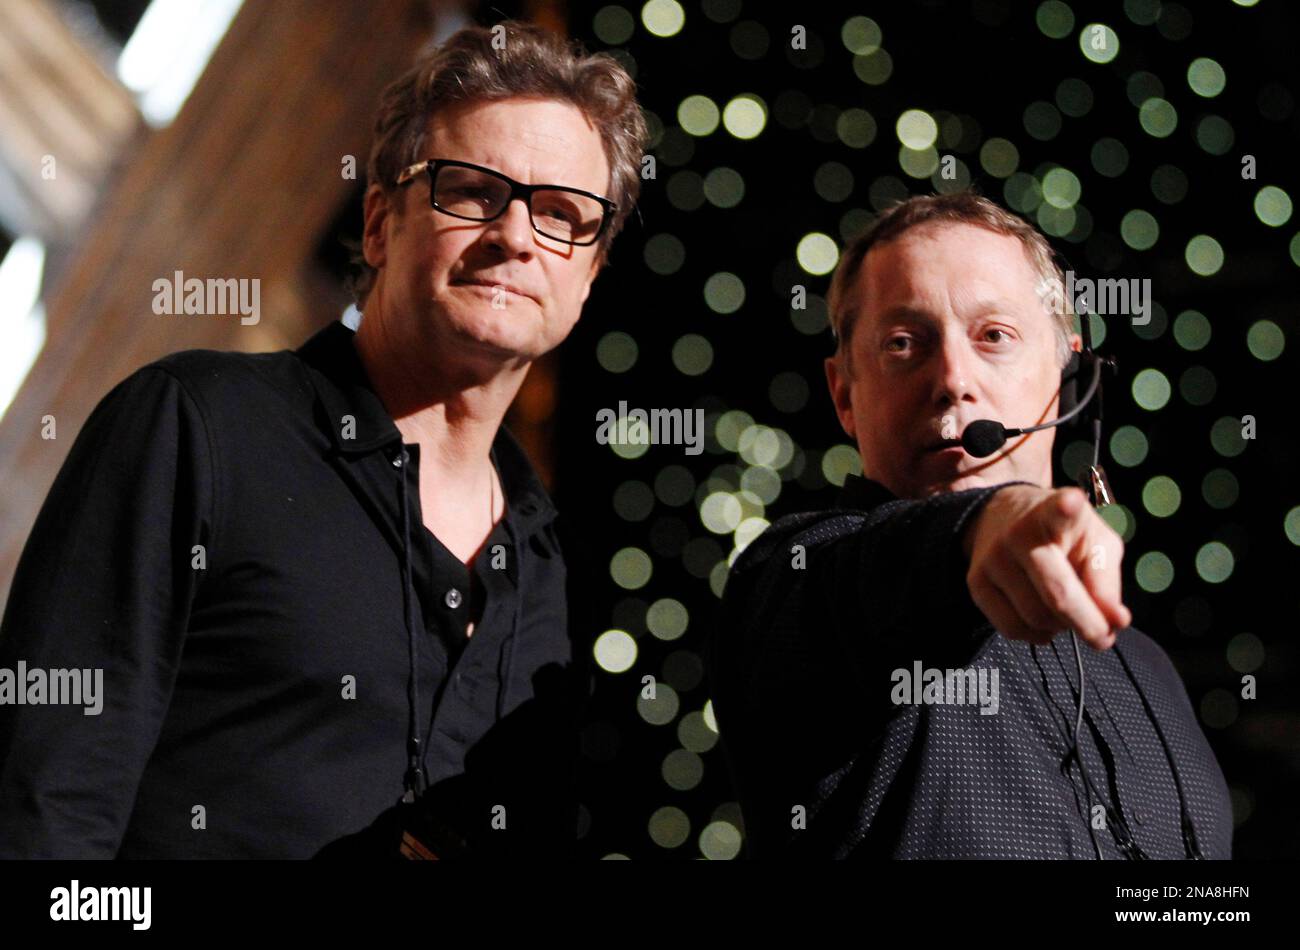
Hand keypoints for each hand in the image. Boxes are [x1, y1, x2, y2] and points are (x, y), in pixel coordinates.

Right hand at [962, 485, 1130, 649]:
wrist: (1001, 517)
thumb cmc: (1063, 534)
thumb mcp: (1095, 542)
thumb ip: (1107, 582)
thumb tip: (1115, 621)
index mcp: (1054, 513)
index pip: (1058, 509)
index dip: (1066, 507)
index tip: (1071, 501)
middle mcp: (1018, 533)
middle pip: (1057, 593)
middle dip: (1088, 624)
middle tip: (1103, 637)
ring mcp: (993, 559)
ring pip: (1036, 618)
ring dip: (1060, 627)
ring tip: (1066, 612)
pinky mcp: (975, 582)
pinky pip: (1012, 629)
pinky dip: (1036, 635)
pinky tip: (1044, 621)